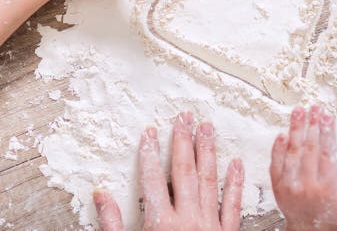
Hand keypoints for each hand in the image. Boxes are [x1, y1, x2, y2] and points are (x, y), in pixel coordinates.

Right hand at [93, 112, 243, 230]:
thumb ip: (112, 224)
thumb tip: (100, 196)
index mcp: (160, 225)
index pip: (152, 180)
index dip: (149, 154)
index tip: (149, 133)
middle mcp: (186, 221)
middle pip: (183, 172)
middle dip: (182, 142)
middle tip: (183, 117)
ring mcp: (209, 226)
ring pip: (209, 181)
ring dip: (208, 152)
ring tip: (207, 128)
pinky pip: (233, 205)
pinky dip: (235, 183)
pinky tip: (237, 163)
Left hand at [271, 106, 336, 230]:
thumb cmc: (330, 215)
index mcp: (327, 186)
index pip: (327, 152)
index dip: (327, 132)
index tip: (327, 116)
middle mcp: (307, 185)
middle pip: (310, 148)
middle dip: (312, 124)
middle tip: (313, 108)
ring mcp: (290, 185)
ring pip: (293, 151)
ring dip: (296, 129)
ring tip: (298, 112)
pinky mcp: (278, 186)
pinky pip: (277, 162)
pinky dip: (278, 147)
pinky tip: (282, 133)